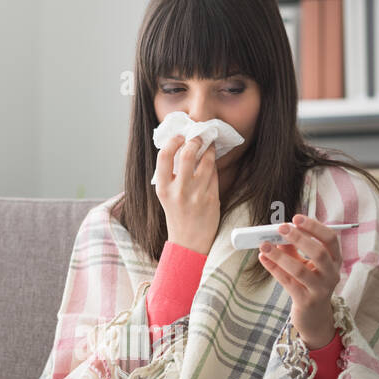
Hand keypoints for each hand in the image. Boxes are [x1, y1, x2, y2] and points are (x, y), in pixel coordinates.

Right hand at [153, 132, 219, 255]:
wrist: (188, 242)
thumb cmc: (177, 215)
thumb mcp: (167, 195)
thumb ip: (171, 174)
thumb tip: (182, 147)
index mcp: (163, 188)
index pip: (164, 156)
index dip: (173, 141)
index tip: (180, 136)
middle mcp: (179, 191)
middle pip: (187, 154)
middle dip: (195, 141)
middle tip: (198, 138)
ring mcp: (196, 195)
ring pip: (206, 162)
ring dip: (209, 150)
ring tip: (209, 146)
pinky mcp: (212, 199)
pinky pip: (214, 174)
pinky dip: (213, 166)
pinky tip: (212, 164)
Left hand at [258, 213, 342, 347]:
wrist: (314, 317)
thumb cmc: (309, 284)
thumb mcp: (306, 264)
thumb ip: (293, 249)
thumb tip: (277, 233)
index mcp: (334, 260)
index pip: (330, 239)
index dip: (314, 227)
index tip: (296, 218)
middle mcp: (331, 274)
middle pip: (319, 252)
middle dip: (299, 238)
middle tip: (280, 228)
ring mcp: (320, 289)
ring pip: (300, 269)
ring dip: (280, 255)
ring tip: (264, 245)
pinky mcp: (306, 301)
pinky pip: (288, 282)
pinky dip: (274, 269)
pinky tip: (263, 258)